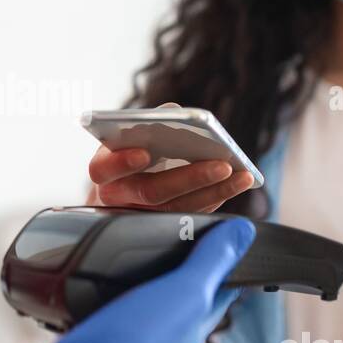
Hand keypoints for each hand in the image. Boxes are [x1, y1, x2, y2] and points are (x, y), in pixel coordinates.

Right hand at [2, 217, 255, 342]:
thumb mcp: (183, 296)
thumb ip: (211, 263)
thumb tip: (245, 232)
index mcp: (193, 324)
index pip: (222, 286)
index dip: (230, 257)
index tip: (233, 232)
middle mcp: (166, 334)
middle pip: (186, 292)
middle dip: (189, 262)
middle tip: (186, 231)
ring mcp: (130, 336)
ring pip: (149, 297)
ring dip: (150, 273)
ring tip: (144, 246)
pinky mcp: (99, 335)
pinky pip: (115, 304)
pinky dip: (114, 285)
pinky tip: (101, 275)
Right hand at [86, 105, 255, 212]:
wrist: (126, 188)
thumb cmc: (131, 153)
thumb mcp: (132, 136)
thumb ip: (148, 123)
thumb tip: (176, 114)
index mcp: (104, 170)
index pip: (102, 169)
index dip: (121, 162)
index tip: (144, 153)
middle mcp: (117, 197)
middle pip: (149, 192)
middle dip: (188, 177)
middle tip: (221, 165)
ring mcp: (140, 216)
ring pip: (175, 210)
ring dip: (212, 192)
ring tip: (240, 175)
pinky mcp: (162, 227)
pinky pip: (189, 216)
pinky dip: (214, 200)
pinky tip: (235, 184)